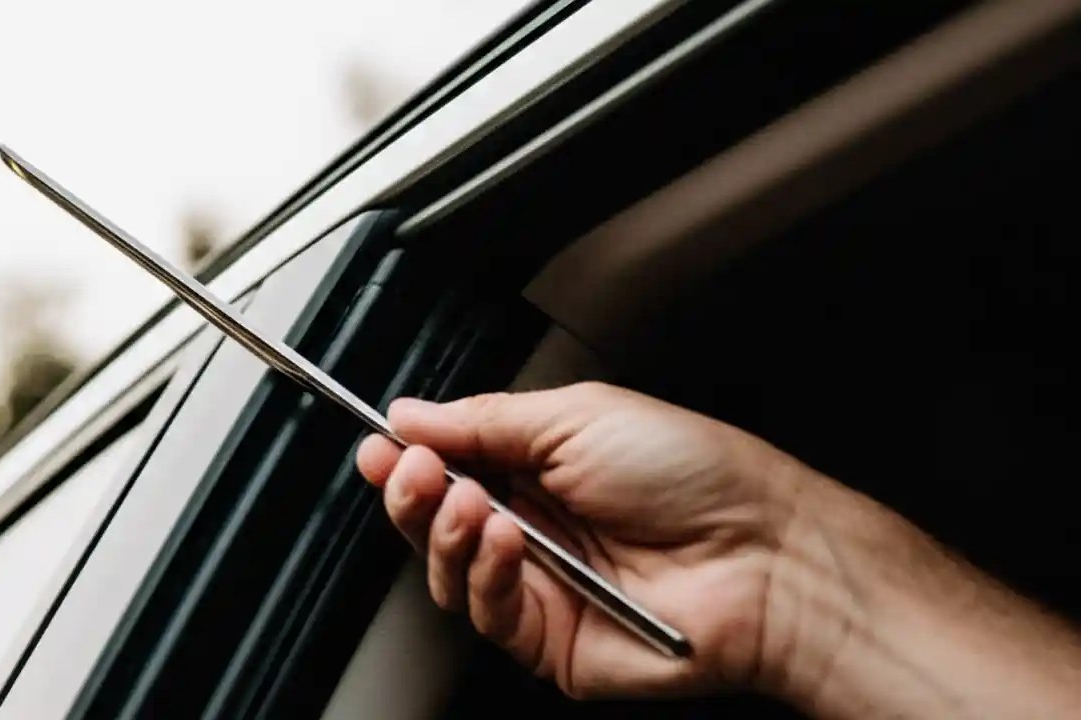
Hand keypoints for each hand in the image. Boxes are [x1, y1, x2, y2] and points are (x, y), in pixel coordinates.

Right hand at [355, 381, 803, 698]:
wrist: (762, 553)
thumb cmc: (696, 474)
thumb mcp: (578, 416)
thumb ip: (485, 419)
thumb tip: (413, 413)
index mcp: (538, 467)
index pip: (448, 464)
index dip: (407, 457)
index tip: (379, 445)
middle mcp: (533, 527)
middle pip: (435, 521)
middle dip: (411, 493)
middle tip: (410, 469)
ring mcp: (540, 585)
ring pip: (448, 571)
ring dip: (444, 531)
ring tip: (469, 500)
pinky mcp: (549, 639)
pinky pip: (487, 613)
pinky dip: (482, 573)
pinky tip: (504, 539)